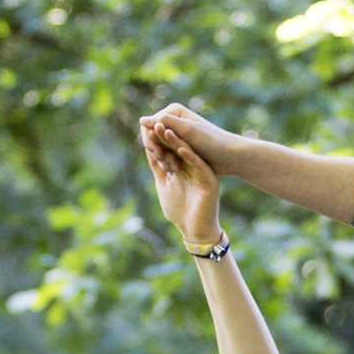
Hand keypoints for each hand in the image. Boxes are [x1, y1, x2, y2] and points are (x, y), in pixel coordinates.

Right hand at [140, 104, 245, 176]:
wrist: (229, 155)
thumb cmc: (211, 141)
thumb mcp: (188, 131)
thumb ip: (166, 123)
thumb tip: (142, 120)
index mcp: (173, 111)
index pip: (149, 125)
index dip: (151, 141)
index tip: (160, 154)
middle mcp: (173, 120)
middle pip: (152, 136)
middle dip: (157, 151)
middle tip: (169, 165)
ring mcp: (176, 133)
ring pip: (158, 146)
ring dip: (163, 158)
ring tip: (175, 169)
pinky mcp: (180, 145)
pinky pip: (166, 153)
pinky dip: (168, 161)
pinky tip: (177, 170)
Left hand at [141, 120, 222, 245]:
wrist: (195, 230)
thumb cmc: (179, 211)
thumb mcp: (164, 184)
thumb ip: (158, 167)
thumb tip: (147, 148)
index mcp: (182, 167)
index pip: (168, 149)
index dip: (156, 140)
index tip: (143, 128)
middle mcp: (193, 166)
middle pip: (176, 148)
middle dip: (164, 136)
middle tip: (153, 123)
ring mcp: (202, 172)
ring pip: (188, 153)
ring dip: (176, 141)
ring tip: (165, 129)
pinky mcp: (210, 180)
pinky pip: (199, 165)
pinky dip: (190, 156)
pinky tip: (180, 147)